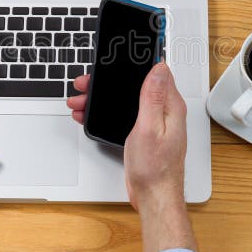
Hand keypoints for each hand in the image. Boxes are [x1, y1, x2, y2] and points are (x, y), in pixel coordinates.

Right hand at [68, 63, 195, 251]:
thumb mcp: (150, 127)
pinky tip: (90, 114)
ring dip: (104, 97)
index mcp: (170, 106)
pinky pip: (124, 114)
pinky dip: (107, 111)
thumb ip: (153, 96)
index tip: (120, 54)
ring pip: (126, 99)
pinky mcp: (144, 133)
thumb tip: (158, 68)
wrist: (154, 197)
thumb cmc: (155, 168)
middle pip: (136, 85)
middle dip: (111, 82)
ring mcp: (154, 122)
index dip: (136, 62)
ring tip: (81, 100)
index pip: (156, 72)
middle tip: (88, 82)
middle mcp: (164, 112)